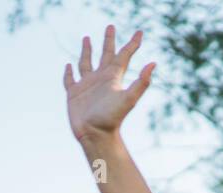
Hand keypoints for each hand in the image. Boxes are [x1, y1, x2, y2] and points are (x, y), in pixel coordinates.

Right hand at [63, 25, 154, 143]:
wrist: (96, 135)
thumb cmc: (112, 118)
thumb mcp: (128, 98)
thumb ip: (141, 82)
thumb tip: (154, 63)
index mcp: (113, 78)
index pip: (124, 56)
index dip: (132, 44)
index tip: (140, 32)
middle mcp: (101, 79)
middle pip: (106, 54)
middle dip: (109, 41)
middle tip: (111, 26)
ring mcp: (87, 86)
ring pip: (86, 63)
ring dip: (87, 51)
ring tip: (87, 38)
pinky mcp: (74, 94)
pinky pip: (70, 79)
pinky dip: (68, 72)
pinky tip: (68, 65)